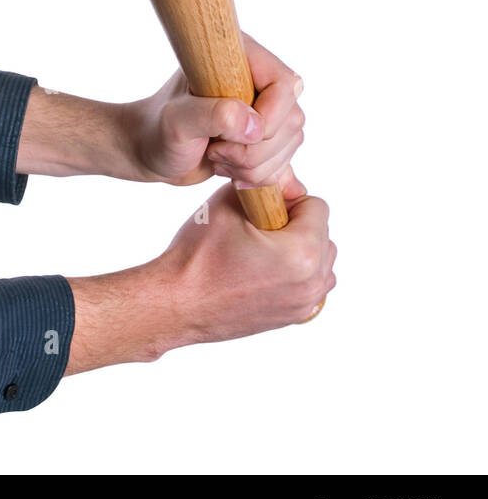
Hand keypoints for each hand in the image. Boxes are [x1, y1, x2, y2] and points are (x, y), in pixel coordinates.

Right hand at [66, 178, 335, 372]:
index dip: (287, 200)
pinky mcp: (294, 318)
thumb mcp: (228, 203)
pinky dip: (295, 273)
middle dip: (296, 225)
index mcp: (302, 252)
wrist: (177, 302)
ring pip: (320, 262)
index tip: (263, 208)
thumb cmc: (198, 255)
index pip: (317, 206)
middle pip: (322, 234)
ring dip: (300, 249)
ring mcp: (304, 305)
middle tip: (260, 228)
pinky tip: (264, 270)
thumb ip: (261, 186)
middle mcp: (311, 282)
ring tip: (263, 249)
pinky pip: (310, 285)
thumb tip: (274, 181)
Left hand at [121, 34, 304, 187]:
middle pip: (292, 119)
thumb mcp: (178, 122)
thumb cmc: (157, 130)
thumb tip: (255, 126)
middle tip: (216, 151)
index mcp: (241, 58)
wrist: (149, 152)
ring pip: (291, 143)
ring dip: (254, 165)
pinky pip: (285, 160)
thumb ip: (214, 116)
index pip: (285, 84)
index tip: (236, 135)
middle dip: (255, 150)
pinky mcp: (265, 136)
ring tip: (217, 158)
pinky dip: (261, 175)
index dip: (270, 117)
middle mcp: (258, 79)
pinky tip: (232, 172)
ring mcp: (265, 109)